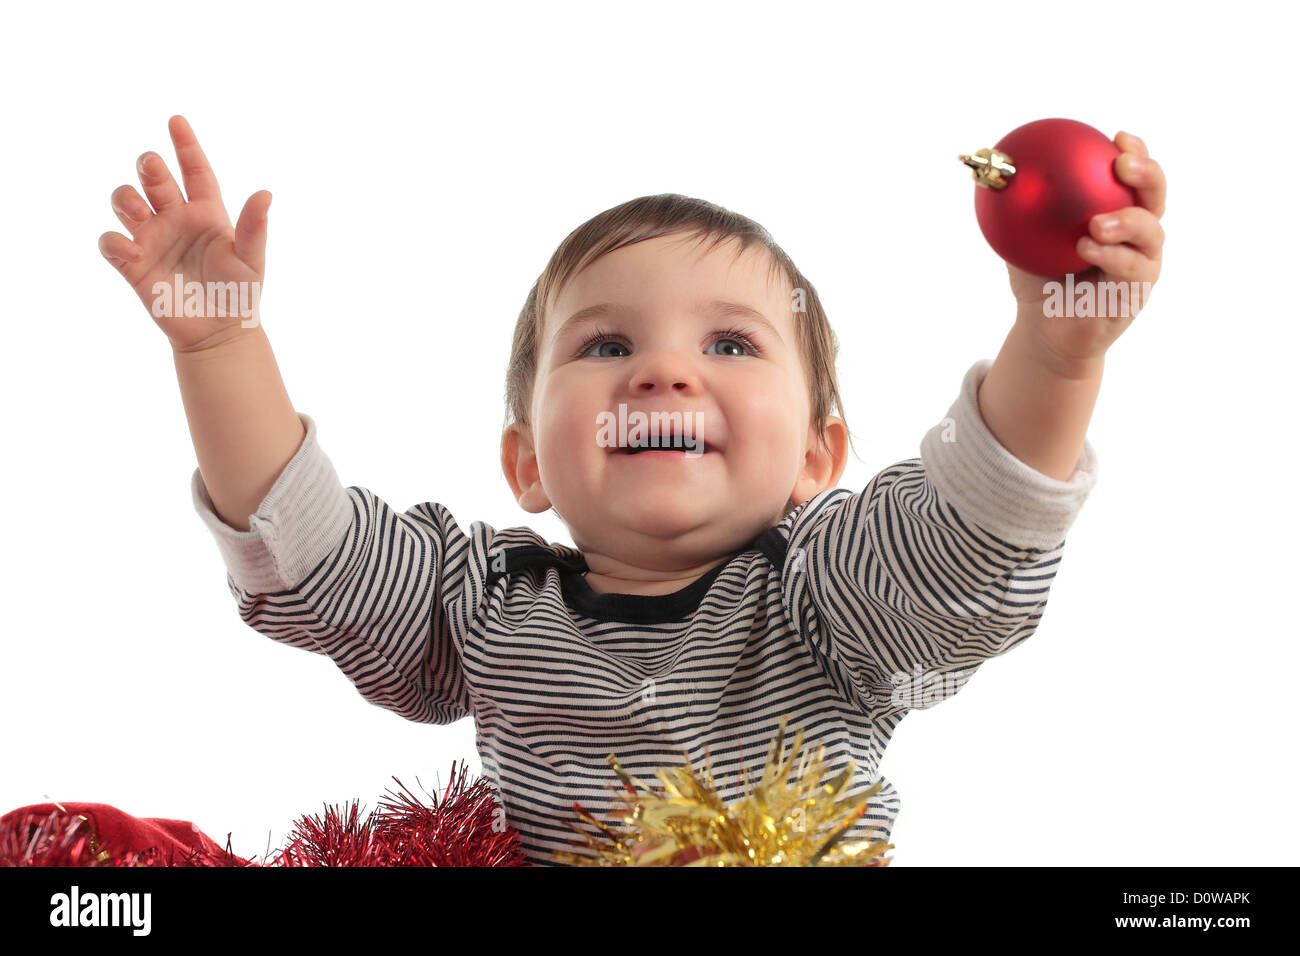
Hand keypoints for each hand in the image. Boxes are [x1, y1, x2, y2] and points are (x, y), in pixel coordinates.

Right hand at [99, 115, 271, 351]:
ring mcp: (152, 239)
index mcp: (206, 212)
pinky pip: (111, 242)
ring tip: (140, 212)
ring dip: (126, 198)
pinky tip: (133, 251)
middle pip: (153, 177)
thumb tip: (265, 193)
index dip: (185, 145)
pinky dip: (115, 241)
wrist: (220, 333)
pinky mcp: (133, 265)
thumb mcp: (251, 259)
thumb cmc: (240, 292)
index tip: (176, 120)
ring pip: (124, 200)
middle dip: (148, 166)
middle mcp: (175, 218)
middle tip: (152, 170)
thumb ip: (254, 227)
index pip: (194, 170)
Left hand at [1006, 131, 1165, 373]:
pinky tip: (1088, 247)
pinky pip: (1132, 268)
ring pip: (1151, 231)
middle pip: (1156, 195)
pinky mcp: (1139, 290)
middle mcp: (1138, 232)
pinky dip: (1111, 256)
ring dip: (1128, 221)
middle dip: (1147, 174)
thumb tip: (988, 177)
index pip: (1133, 175)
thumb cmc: (1038, 277)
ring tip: (1098, 221)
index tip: (1116, 136)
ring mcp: (1143, 261)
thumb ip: (1015, 210)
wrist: (1044, 327)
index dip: (1134, 152)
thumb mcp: (1021, 239)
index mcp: (1117, 210)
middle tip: (1122, 165)